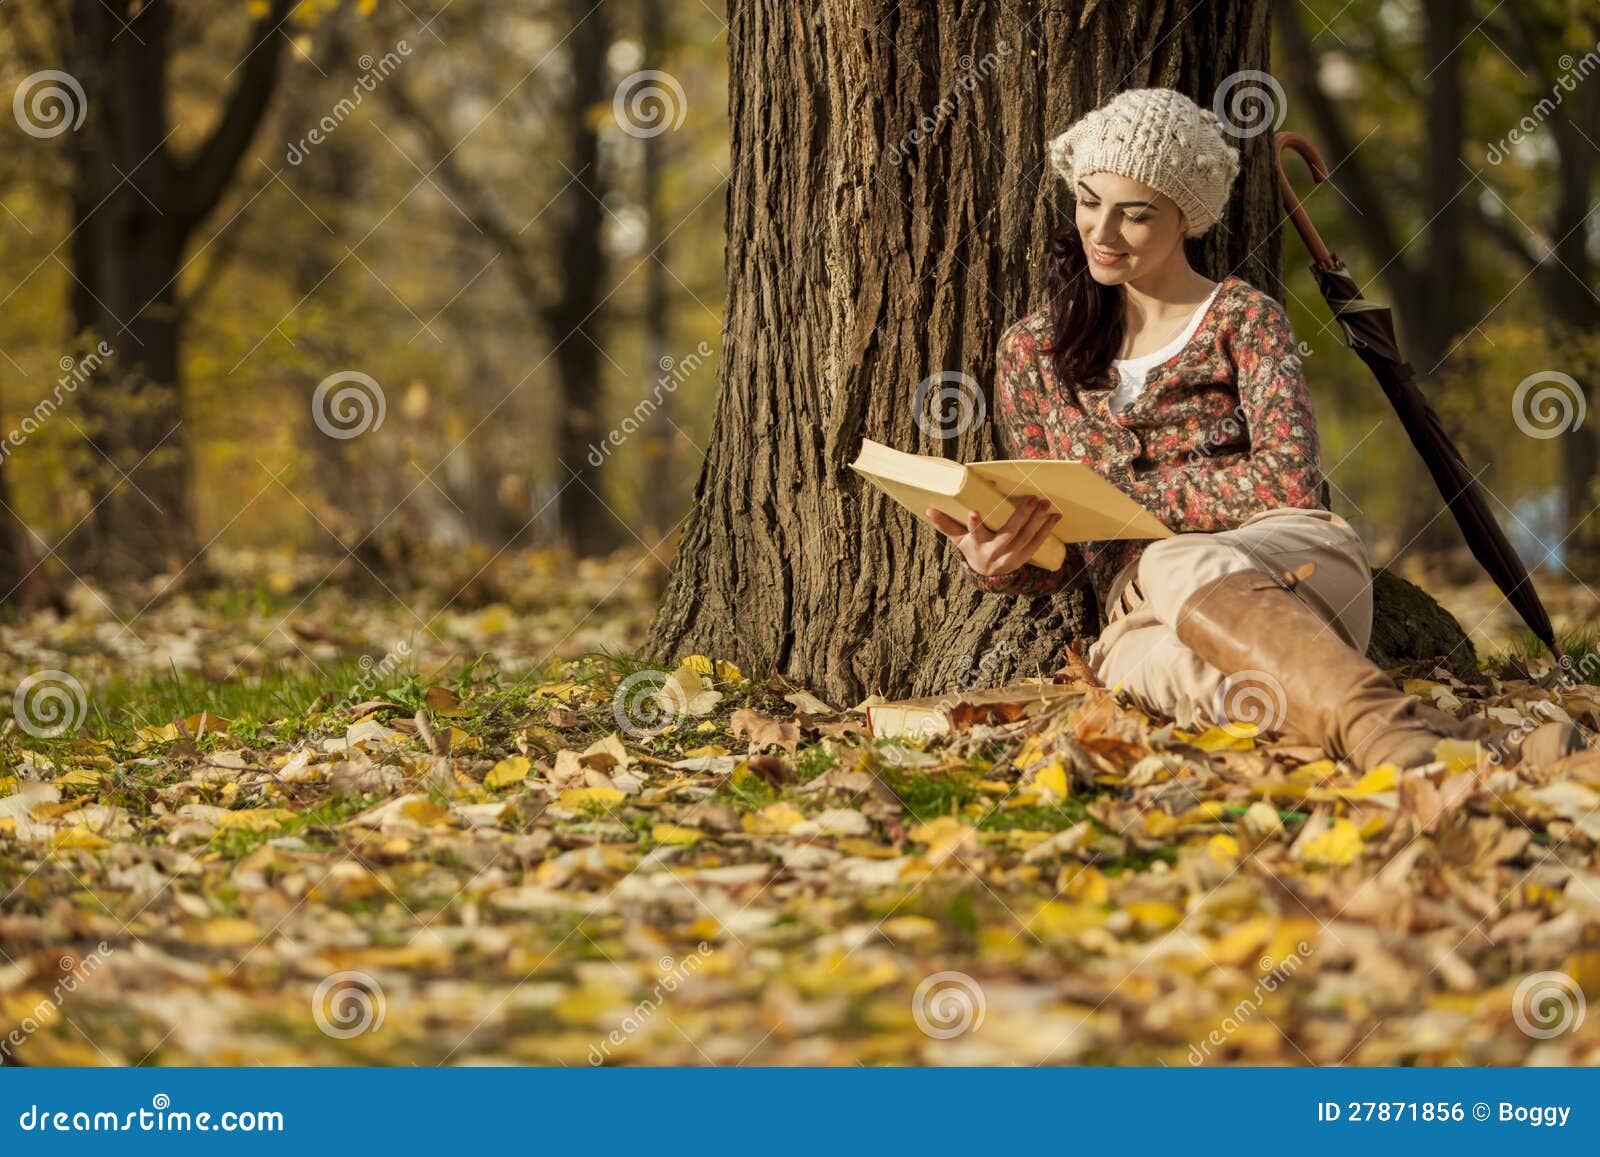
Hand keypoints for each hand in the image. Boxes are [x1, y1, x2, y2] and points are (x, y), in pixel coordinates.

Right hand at [927, 496, 1061, 576]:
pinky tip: (1055, 517)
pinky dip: (1047, 530)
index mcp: (976, 546)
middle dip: (1021, 517)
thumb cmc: (971, 550)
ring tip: (1046, 504)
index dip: (973, 524)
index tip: (972, 513)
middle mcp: (994, 553)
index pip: (973, 534)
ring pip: (1026, 538)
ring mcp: (1010, 558)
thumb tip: (928, 508)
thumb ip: (945, 524)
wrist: (986, 576)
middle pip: (1008, 535)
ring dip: (1038, 521)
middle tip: (1031, 499)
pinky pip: (1037, 544)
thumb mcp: (958, 539)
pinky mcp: (1023, 558)